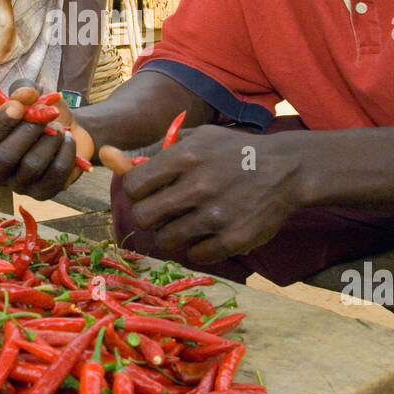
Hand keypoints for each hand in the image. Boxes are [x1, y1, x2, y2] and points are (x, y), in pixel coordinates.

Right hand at [0, 84, 94, 200]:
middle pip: (6, 156)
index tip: (17, 105)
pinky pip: (56, 174)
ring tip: (60, 127)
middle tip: (47, 115)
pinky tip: (69, 139)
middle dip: (29, 131)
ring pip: (32, 166)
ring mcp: (20, 186)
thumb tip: (25, 93)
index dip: (0, 122)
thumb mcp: (33, 98)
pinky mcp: (43, 193)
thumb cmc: (43, 117)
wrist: (69, 133)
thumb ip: (24, 93)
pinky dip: (66, 152)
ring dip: (50, 140)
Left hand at [101, 126, 302, 266]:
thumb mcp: (197, 138)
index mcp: (186, 157)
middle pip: (144, 216)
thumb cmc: (233, 151)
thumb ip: (155, 149)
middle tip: (165, 212)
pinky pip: (196, 255)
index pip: (133, 185)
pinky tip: (209, 234)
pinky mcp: (234, 239)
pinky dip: (198, 248)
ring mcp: (216, 216)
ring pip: (167, 240)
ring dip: (172, 234)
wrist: (287, 169)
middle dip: (149, 216)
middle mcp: (198, 186)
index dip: (137, 191)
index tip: (150, 191)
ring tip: (188, 222)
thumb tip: (107, 154)